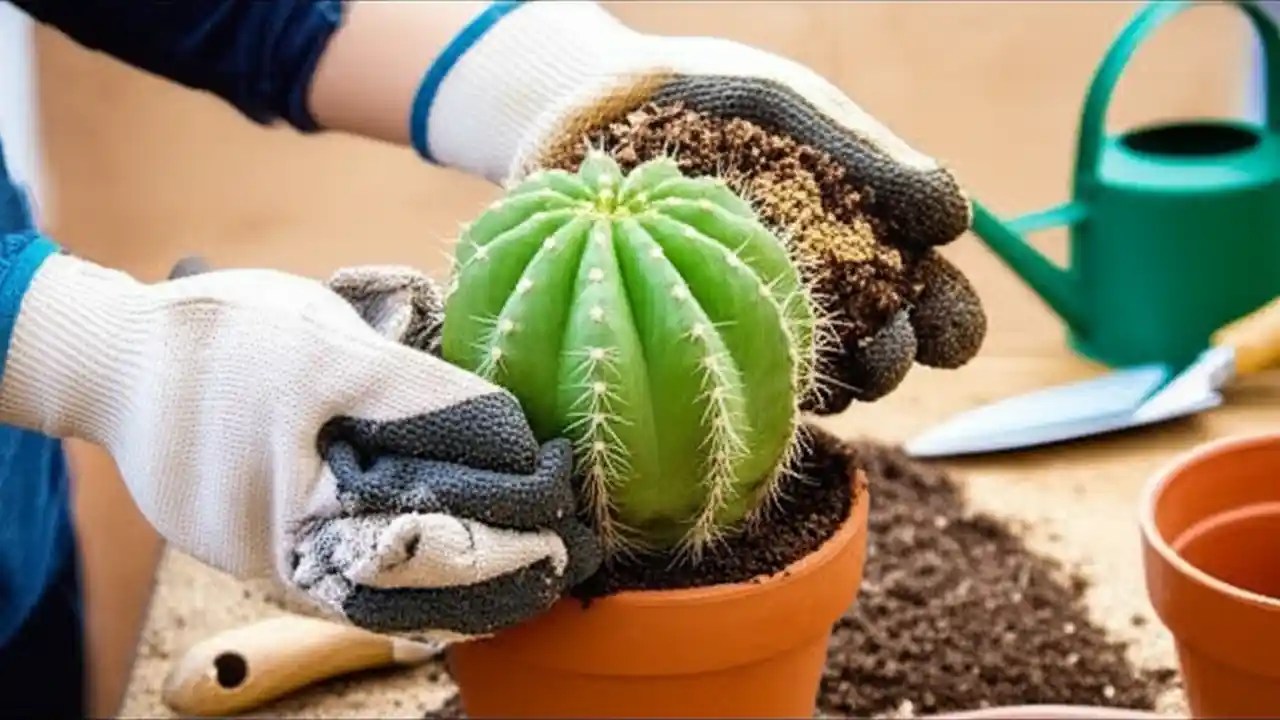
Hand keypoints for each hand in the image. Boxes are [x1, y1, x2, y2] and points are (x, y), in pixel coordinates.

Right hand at [0, 250, 600, 640]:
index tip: (562, 484)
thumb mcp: (326, 346)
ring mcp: (277, 560)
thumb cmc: (220, 340)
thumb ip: (413, 390)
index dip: (508, 497)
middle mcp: (290, 551)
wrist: (117, 360)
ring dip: (472, 592)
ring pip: (392, 598)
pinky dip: (415, 598)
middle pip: (421, 566)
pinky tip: (467, 598)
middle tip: (572, 548)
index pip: (434, 509)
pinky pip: (354, 594)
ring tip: (537, 584)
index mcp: (304, 502)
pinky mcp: (271, 556)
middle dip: (505, 556)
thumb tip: (503, 426)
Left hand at [428, 2, 986, 412]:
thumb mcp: (794, 108)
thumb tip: (955, 219)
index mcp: (869, 242)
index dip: (950, 325)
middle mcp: (825, 295)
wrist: (602, 103)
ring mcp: (761, 326)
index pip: (935, 304)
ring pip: (817, 384)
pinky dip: (752, 389)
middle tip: (883, 351)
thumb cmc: (709, 96)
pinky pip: (738, 388)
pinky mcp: (697, 345)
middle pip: (885, 358)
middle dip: (891, 363)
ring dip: (828, 387)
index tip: (943, 329)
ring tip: (821, 364)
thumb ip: (871, 156)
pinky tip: (749, 370)